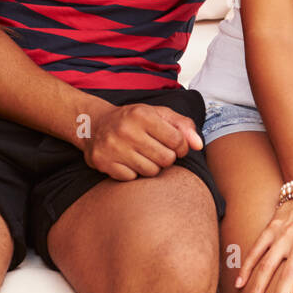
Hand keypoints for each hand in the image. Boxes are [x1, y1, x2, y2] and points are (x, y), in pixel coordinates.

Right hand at [80, 102, 201, 180]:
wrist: (94, 125)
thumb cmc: (133, 120)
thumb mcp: (158, 114)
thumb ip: (183, 126)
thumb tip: (199, 145)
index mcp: (142, 115)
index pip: (177, 141)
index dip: (182, 147)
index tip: (176, 146)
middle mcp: (126, 130)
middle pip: (166, 159)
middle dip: (167, 158)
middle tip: (158, 151)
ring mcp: (113, 147)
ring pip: (151, 171)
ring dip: (152, 166)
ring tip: (144, 155)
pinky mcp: (103, 162)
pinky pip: (132, 178)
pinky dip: (134, 173)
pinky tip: (128, 161)